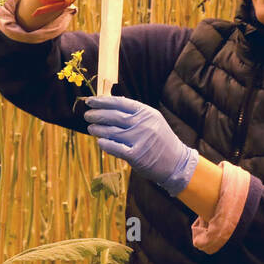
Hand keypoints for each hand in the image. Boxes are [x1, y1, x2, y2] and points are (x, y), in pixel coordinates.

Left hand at [83, 95, 197, 196]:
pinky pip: (115, 148)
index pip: (120, 102)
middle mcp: (143, 124)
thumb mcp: (153, 121)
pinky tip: (99, 142)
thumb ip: (134, 113)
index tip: (90, 101)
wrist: (176, 163)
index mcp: (147, 113)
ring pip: (112, 132)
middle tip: (87, 115)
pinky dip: (105, 144)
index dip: (103, 101)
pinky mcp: (136, 155)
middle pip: (114, 116)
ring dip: (98, 129)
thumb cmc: (161, 141)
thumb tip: (110, 104)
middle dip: (97, 114)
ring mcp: (140, 139)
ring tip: (91, 128)